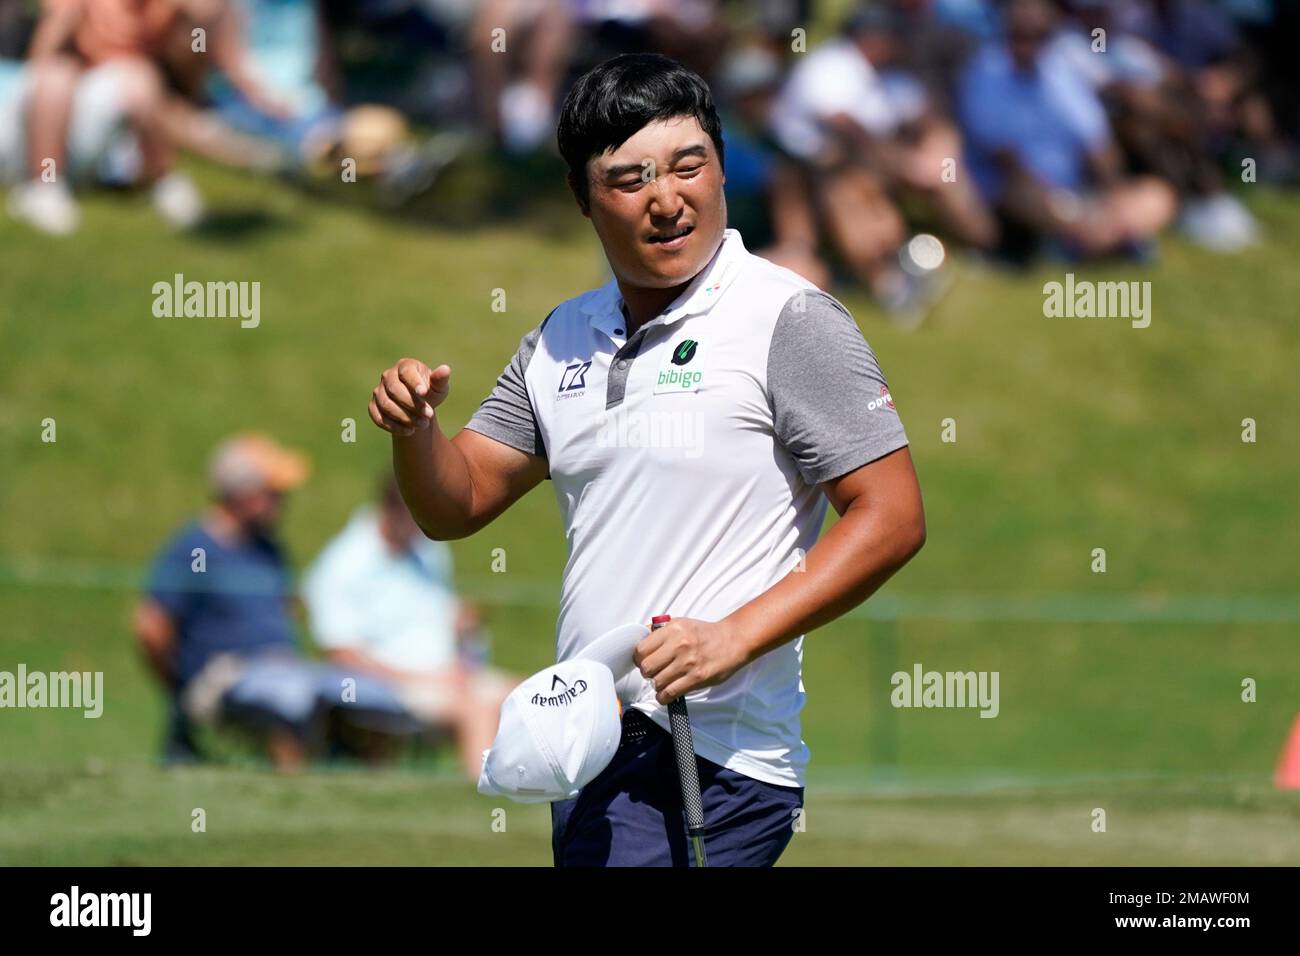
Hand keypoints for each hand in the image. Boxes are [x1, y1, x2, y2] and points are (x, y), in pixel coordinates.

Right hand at [369, 358, 450, 436]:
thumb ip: (440, 379)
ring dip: (404, 417)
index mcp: (405, 366)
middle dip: (412, 404)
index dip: (414, 383)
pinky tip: (409, 431)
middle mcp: (388, 376)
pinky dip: (393, 426)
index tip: (424, 393)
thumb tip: (446, 369)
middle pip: (394, 389)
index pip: (406, 372)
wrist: (418, 406)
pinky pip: (378, 417)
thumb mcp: (438, 387)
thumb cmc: (429, 392)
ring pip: (386, 405)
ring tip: (422, 425)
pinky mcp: (374, 406)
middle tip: (429, 416)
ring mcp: (378, 391)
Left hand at [633, 617, 748, 705]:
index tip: (643, 661)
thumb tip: (639, 640)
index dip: (639, 658)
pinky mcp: (697, 678)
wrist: (733, 640)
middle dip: (647, 673)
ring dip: (657, 685)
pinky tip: (667, 693)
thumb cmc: (705, 634)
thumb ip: (659, 631)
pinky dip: (664, 697)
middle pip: (646, 668)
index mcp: (672, 629)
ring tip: (664, 681)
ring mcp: (688, 662)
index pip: (640, 649)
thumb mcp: (680, 624)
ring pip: (657, 682)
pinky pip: (669, 693)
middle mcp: (679, 644)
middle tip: (654, 672)